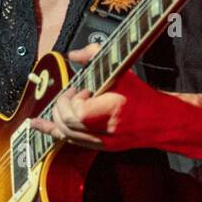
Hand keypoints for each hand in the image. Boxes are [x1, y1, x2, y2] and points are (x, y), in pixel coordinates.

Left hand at [29, 43, 185, 151]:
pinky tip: (39, 125)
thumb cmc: (142, 96)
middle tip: (70, 94)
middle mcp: (106, 130)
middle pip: (69, 124)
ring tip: (58, 106)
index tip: (82, 89)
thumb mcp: (122, 69)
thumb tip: (72, 54)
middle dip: (62, 106)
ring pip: (67, 135)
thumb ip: (95, 55)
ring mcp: (103, 142)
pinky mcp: (101, 147)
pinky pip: (71, 142)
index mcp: (111, 111)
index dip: (74, 98)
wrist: (162, 121)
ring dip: (56, 118)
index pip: (79, 111)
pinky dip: (54, 132)